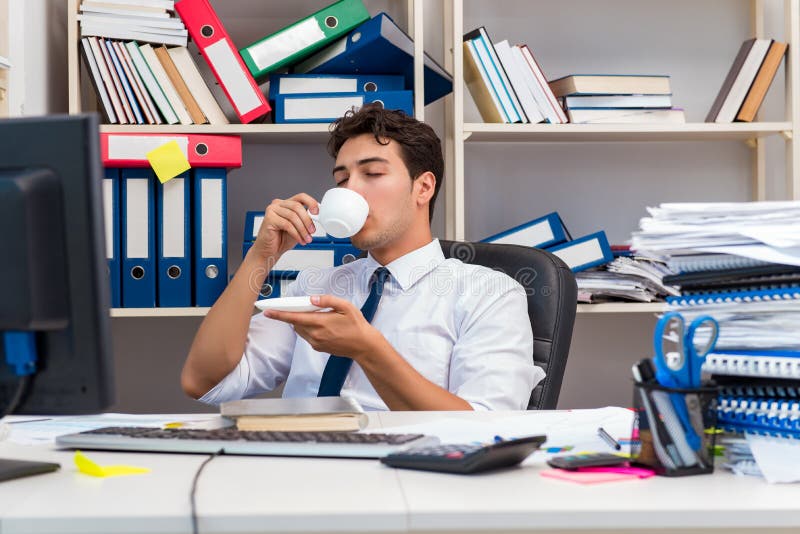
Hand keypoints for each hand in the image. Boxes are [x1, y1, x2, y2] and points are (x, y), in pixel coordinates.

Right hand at [251, 193, 318, 262]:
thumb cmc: (282, 239)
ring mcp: (272, 210)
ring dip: (302, 230)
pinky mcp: (269, 218)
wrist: (269, 251)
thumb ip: (305, 220)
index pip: (301, 197)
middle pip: (297, 207)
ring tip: (306, 238)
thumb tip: (316, 216)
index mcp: (286, 204)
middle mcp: (278, 204)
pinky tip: (299, 239)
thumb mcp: (299, 228)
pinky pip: (287, 224)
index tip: (316, 212)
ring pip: (293, 216)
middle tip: (312, 231)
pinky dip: (296, 233)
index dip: (311, 202)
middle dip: (307, 221)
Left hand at [263, 295, 383, 360]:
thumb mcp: (346, 307)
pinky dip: (308, 328)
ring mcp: (316, 343)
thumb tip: (312, 299)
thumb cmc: (357, 325)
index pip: (294, 318)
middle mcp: (315, 335)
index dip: (279, 314)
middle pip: (295, 323)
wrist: (364, 346)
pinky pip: (307, 336)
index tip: (267, 311)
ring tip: (314, 315)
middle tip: (297, 306)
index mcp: (321, 323)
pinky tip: (320, 324)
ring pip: (300, 330)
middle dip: (293, 315)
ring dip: (301, 322)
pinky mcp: (318, 348)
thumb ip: (328, 300)